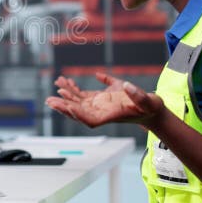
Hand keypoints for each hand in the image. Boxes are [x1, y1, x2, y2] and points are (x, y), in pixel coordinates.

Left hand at [45, 73, 163, 127]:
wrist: (151, 109)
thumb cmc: (150, 107)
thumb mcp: (148, 101)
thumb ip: (138, 94)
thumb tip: (127, 86)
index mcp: (111, 116)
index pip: (91, 120)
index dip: (78, 115)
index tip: (68, 107)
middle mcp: (102, 113)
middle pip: (79, 112)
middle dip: (64, 106)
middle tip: (50, 100)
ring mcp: (99, 106)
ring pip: (78, 103)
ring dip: (65, 95)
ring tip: (55, 85)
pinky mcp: (100, 99)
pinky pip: (82, 96)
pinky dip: (73, 89)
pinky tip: (65, 82)